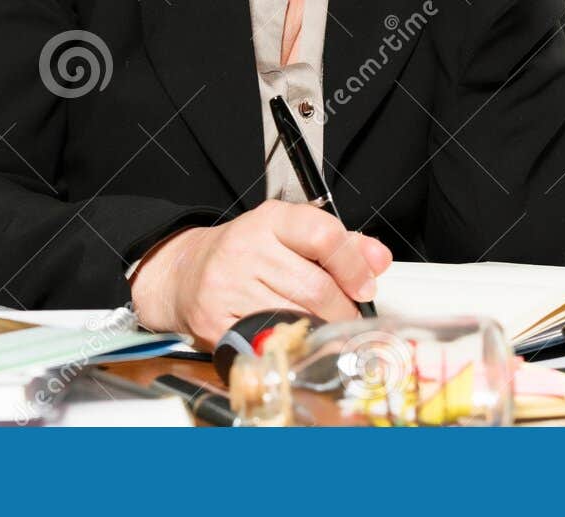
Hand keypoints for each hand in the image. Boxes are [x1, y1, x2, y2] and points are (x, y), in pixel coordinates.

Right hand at [128, 201, 393, 347]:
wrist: (185, 274)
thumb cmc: (247, 255)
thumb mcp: (290, 235)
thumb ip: (340, 244)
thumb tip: (379, 259)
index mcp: (269, 220)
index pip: (323, 235)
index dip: (353, 265)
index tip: (364, 286)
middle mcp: (245, 249)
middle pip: (315, 286)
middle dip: (342, 309)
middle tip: (347, 316)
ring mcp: (227, 287)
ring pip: (296, 317)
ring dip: (319, 329)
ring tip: (321, 325)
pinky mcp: (215, 323)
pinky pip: (269, 341)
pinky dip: (289, 344)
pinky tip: (292, 337)